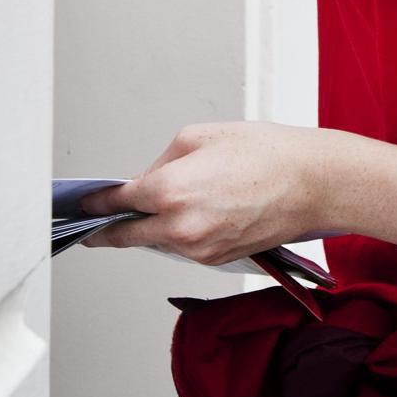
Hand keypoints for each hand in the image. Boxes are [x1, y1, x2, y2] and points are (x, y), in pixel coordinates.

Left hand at [77, 121, 333, 265]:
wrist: (314, 184)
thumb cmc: (266, 153)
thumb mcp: (199, 137)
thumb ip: (162, 163)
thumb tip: (145, 183)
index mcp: (168, 192)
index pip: (116, 204)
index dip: (95, 205)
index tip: (83, 206)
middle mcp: (179, 228)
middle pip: (127, 235)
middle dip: (109, 228)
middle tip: (95, 223)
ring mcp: (198, 249)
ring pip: (158, 241)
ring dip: (152, 226)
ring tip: (161, 204)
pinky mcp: (216, 260)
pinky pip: (184, 246)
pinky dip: (179, 232)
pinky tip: (193, 212)